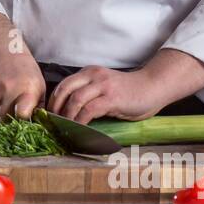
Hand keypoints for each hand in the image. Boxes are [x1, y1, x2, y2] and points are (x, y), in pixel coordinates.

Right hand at [0, 12, 45, 120]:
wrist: (2, 52)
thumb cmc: (24, 71)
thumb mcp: (39, 86)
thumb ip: (39, 107)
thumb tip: (37, 126)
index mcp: (27, 90)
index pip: (21, 115)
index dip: (21, 122)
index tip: (22, 120)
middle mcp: (8, 90)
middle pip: (4, 120)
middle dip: (8, 122)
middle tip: (11, 116)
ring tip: (3, 106)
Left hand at [47, 66, 165, 123]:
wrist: (153, 87)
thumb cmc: (129, 91)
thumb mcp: (104, 88)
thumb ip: (89, 94)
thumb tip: (69, 115)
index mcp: (89, 72)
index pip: (63, 85)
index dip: (53, 102)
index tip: (50, 117)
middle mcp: (93, 75)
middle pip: (64, 90)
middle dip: (55, 109)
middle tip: (53, 125)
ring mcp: (103, 86)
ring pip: (75, 100)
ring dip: (67, 117)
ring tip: (64, 130)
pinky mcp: (112, 98)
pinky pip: (89, 110)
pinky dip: (81, 121)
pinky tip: (79, 130)